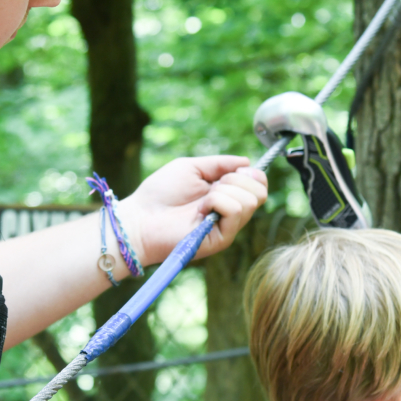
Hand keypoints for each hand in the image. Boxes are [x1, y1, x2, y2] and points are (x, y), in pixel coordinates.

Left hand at [118, 156, 267, 265]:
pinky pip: (235, 211)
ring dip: (224, 191)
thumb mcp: (191, 168)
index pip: (259, 185)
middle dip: (237, 180)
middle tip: (212, 186)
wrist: (140, 218)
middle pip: (260, 192)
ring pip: (250, 201)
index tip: (231, 171)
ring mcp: (227, 227)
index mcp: (226, 195)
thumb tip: (247, 161)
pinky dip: (218, 202)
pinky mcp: (221, 239)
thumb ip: (220, 163)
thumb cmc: (160, 194)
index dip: (252, 173)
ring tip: (202, 200)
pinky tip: (200, 209)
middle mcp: (230, 213)